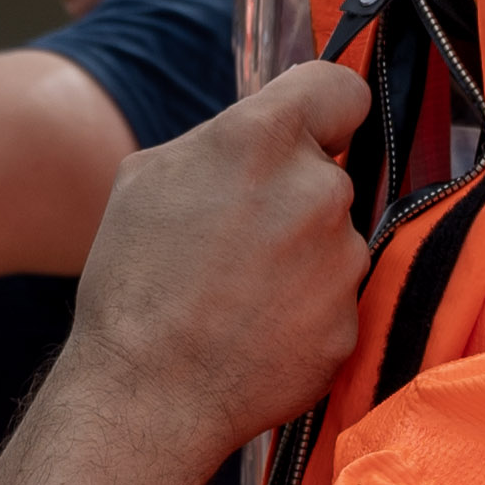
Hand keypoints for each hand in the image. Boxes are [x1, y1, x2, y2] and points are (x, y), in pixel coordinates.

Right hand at [55, 58, 368, 471]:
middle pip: (329, 175)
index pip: (339, 89)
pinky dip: (304, 314)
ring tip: (237, 296)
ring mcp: (341, 261)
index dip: (326, 111)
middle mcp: (318, 191)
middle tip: (236, 242)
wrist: (146, 394)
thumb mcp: (147, 178)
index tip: (316, 133)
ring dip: (300, 259)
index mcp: (263, 138)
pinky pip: (334, 302)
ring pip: (334, 241)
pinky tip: (255, 333)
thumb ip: (219, 143)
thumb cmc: (134, 283)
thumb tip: (259, 137)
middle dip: (293, 199)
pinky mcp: (350, 322)